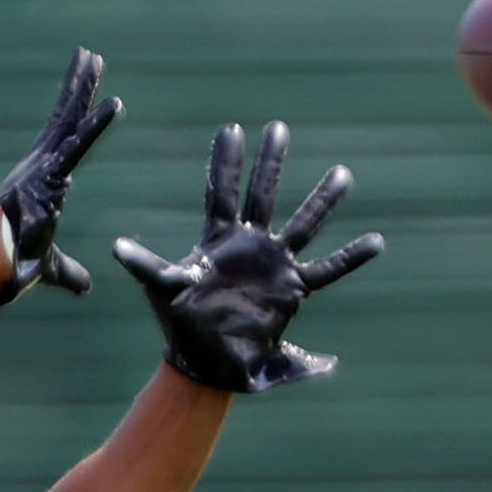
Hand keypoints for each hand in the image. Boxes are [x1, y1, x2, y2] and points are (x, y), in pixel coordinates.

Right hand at [0, 47, 122, 303]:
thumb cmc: (12, 267)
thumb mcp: (48, 267)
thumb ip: (69, 272)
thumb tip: (85, 287)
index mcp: (40, 182)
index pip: (62, 142)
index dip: (75, 116)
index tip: (83, 91)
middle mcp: (39, 167)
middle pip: (64, 119)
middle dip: (77, 87)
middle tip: (90, 57)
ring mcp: (43, 169)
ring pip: (69, 123)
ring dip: (83, 90)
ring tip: (96, 59)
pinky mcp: (50, 178)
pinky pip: (78, 145)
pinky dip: (97, 124)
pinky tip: (114, 104)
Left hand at [114, 121, 381, 393]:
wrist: (206, 363)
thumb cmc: (181, 326)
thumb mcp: (164, 290)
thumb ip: (146, 265)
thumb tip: (116, 248)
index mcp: (218, 241)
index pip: (224, 192)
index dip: (227, 161)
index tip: (233, 128)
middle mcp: (250, 246)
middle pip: (264, 194)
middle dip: (271, 162)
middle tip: (279, 127)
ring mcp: (274, 265)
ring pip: (303, 224)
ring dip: (322, 200)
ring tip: (343, 174)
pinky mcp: (292, 290)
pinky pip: (327, 269)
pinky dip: (351, 257)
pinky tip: (376, 241)